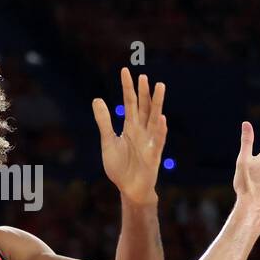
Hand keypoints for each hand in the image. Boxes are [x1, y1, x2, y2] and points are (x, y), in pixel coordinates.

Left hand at [92, 67, 166, 206]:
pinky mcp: (154, 155)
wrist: (129, 189)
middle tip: (143, 76)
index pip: (129, 103)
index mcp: (130, 127)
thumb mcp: (108, 141)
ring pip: (155, 118)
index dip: (127, 88)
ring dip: (157, 103)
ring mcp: (149, 142)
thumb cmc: (120, 166)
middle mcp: (141, 131)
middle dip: (144, 92)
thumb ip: (104, 121)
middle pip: (144, 107)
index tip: (125, 71)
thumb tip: (97, 99)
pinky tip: (162, 118)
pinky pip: (158, 141)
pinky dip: (160, 130)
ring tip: (160, 87)